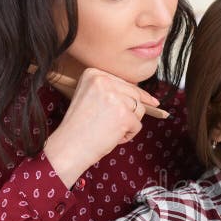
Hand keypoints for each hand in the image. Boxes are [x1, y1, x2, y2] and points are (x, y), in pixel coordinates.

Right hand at [43, 68, 160, 187]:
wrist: (69, 146)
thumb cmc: (79, 127)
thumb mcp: (92, 98)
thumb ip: (112, 91)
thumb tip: (147, 97)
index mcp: (93, 74)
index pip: (125, 83)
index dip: (135, 96)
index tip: (151, 101)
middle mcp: (104, 81)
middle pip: (135, 94)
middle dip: (131, 111)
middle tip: (116, 123)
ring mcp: (115, 97)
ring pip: (139, 109)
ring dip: (129, 123)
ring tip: (109, 129)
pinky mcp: (124, 115)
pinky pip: (137, 125)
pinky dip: (128, 135)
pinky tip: (112, 137)